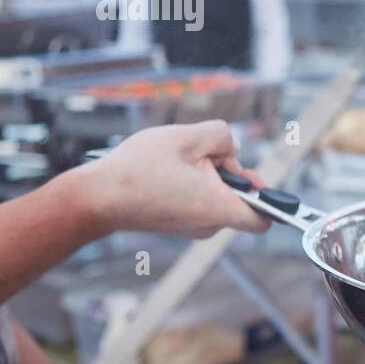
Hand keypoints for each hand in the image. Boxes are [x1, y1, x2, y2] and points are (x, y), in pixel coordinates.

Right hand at [79, 120, 270, 237]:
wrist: (96, 197)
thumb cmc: (139, 169)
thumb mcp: (187, 136)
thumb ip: (222, 136)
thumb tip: (233, 146)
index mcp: (220, 208)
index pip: (263, 218)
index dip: (268, 198)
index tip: (254, 178)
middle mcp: (209, 225)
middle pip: (238, 197)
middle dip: (228, 171)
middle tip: (202, 153)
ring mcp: (191, 227)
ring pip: (216, 196)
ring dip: (206, 174)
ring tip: (179, 159)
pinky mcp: (176, 223)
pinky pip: (197, 200)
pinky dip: (191, 183)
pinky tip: (169, 169)